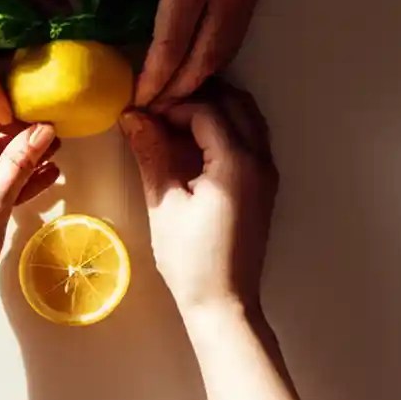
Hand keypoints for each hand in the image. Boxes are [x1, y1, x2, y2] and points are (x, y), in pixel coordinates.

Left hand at [99, 0, 346, 105]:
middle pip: (206, 59)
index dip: (155, 79)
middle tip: (157, 105)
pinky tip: (200, 50)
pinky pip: (238, 27)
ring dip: (202, 74)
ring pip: (227, 47)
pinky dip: (217, 49)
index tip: (140, 99)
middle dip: (181, 89)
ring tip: (176, 88)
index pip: (171, 44)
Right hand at [119, 83, 277, 312]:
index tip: (144, 113)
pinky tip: (194, 140)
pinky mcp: (264, 183)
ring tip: (174, 121)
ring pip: (246, 116)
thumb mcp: (164, 204)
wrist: (225, 302)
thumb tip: (133, 116)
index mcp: (236, 164)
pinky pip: (250, 136)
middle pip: (233, 102)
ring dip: (213, 109)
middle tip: (159, 110)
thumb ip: (151, 154)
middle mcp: (260, 160)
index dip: (172, 104)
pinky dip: (225, 126)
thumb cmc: (191, 260)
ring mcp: (267, 171)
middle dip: (195, 97)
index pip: (206, 109)